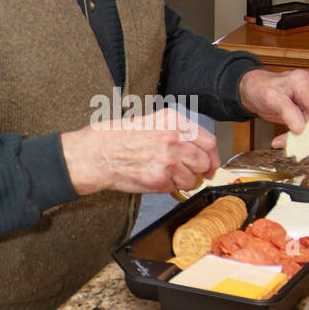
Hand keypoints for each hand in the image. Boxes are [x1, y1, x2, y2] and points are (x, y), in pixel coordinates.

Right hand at [61, 107, 220, 195]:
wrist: (95, 154)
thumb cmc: (115, 137)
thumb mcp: (150, 121)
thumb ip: (174, 131)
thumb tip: (194, 146)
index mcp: (173, 121)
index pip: (209, 141)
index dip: (212, 157)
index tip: (210, 164)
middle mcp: (173, 138)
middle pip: (204, 161)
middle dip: (200, 171)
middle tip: (190, 174)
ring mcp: (168, 159)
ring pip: (192, 178)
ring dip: (182, 181)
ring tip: (164, 175)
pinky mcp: (159, 178)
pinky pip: (176, 188)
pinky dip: (169, 187)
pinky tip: (154, 178)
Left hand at [237, 67, 308, 146]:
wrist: (253, 90)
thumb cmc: (260, 88)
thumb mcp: (270, 98)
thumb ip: (287, 112)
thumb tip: (301, 129)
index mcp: (303, 81)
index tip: (308, 139)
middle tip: (295, 146)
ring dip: (304, 136)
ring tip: (285, 142)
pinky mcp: (307, 110)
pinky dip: (300, 135)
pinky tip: (288, 139)